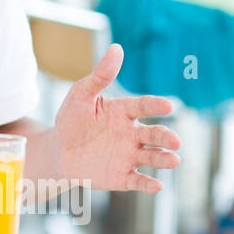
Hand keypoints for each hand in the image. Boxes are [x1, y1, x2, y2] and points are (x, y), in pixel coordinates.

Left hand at [52, 43, 180, 191]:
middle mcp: (132, 134)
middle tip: (175, 141)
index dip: (155, 106)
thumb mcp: (81, 95)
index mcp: (124, 112)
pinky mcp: (121, 176)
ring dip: (163, 159)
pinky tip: (157, 185)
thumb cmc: (72, 120)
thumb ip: (99, 75)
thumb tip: (117, 48)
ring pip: (152, 157)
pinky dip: (147, 184)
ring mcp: (129, 156)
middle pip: (154, 134)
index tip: (168, 105)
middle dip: (166, 137)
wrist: (58, 152)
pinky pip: (137, 180)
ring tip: (174, 160)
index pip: (143, 106)